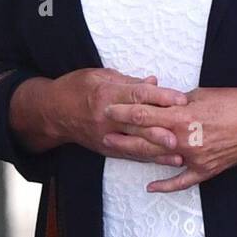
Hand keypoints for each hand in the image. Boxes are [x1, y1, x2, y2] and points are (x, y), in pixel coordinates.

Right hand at [55, 67, 189, 165]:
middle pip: (139, 121)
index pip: (138, 95)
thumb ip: (128, 81)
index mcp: (106, 93)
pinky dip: (148, 158)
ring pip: (136, 142)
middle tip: (186, 129)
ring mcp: (105, 135)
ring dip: (159, 148)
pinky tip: (164, 161)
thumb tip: (154, 82)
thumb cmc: (76, 88)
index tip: (181, 99)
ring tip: (180, 152)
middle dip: (164, 125)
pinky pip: (129, 154)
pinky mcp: (105, 148)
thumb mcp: (99, 75)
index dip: (161, 97)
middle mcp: (106, 116)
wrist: (51, 112)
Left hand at [103, 87, 236, 192]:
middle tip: (101, 129)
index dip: (123, 111)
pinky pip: (181, 181)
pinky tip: (150, 186)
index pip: (144, 114)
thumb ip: (179, 101)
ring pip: (158, 158)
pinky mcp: (205, 170)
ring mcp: (194, 158)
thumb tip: (163, 103)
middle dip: (122, 133)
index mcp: (183, 117)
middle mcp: (184, 139)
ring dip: (135, 154)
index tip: (108, 108)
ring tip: (115, 149)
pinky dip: (165, 185)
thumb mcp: (204, 94)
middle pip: (145, 138)